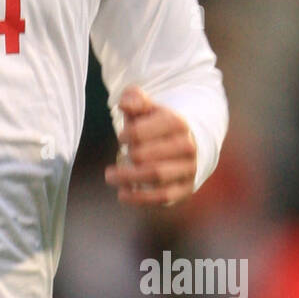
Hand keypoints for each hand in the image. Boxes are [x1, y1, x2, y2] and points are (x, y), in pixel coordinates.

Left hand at [103, 86, 196, 207]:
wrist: (188, 143)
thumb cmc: (158, 125)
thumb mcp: (147, 108)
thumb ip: (134, 100)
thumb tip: (125, 103)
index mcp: (177, 123)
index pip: (142, 132)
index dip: (126, 136)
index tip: (122, 137)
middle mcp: (187, 146)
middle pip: (146, 155)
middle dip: (127, 157)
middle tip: (119, 155)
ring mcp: (188, 169)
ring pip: (155, 175)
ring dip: (127, 178)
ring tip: (110, 176)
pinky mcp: (185, 189)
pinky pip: (162, 196)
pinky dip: (139, 197)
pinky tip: (122, 194)